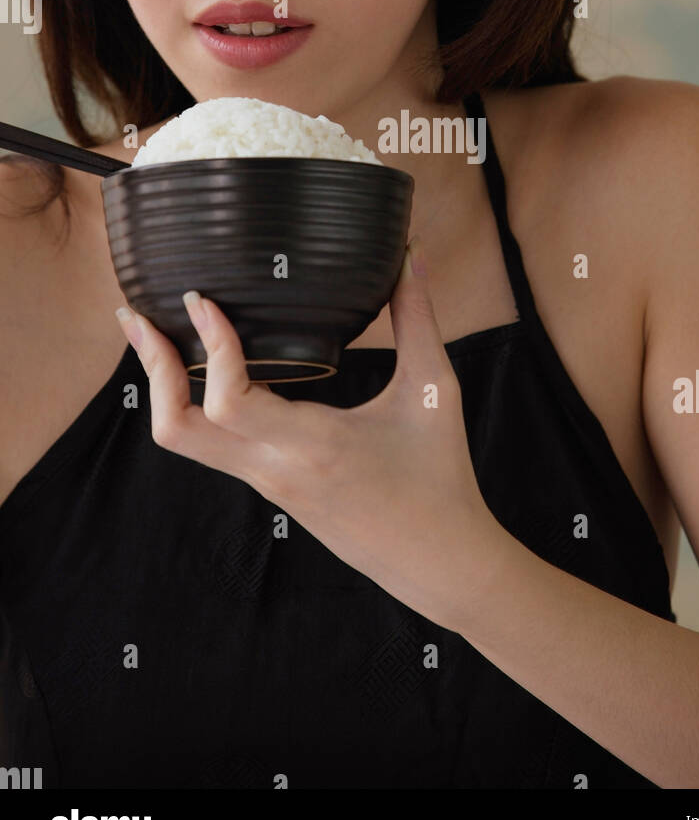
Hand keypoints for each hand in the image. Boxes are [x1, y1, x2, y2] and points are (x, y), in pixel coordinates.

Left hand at [114, 238, 507, 629]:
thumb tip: (410, 259)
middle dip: (152, 369)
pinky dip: (192, 405)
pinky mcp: (270, 486)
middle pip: (176, 429)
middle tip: (137, 317)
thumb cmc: (439, 477)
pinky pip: (211, 446)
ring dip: (163, 389)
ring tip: (157, 339)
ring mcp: (267, 482)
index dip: (209, 347)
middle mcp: (275, 467)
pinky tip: (202, 372)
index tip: (202, 299)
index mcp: (313, 444)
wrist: (436, 560)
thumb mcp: (433, 392)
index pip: (228, 402)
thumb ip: (418, 321)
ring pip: (184, 443)